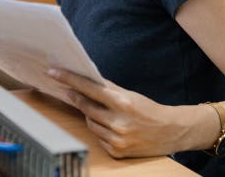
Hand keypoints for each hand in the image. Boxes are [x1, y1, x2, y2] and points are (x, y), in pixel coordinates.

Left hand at [47, 68, 197, 157]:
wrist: (171, 132)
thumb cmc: (149, 110)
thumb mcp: (130, 95)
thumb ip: (107, 89)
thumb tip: (85, 80)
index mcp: (122, 103)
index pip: (88, 88)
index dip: (69, 79)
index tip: (53, 72)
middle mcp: (118, 122)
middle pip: (85, 107)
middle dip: (76, 97)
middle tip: (68, 90)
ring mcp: (117, 139)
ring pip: (89, 123)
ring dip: (91, 116)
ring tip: (104, 113)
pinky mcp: (117, 151)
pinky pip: (98, 138)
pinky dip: (100, 131)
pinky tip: (111, 127)